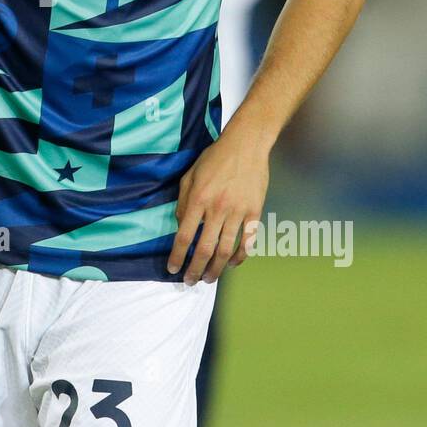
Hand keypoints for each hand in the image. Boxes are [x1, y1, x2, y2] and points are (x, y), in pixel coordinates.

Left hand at [167, 128, 269, 283]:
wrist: (246, 144)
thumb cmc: (214, 158)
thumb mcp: (189, 175)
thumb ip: (183, 201)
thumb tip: (181, 226)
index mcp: (198, 199)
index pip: (183, 236)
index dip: (177, 256)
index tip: (172, 269)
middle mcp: (217, 208)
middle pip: (204, 248)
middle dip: (195, 269)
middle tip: (190, 282)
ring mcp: (238, 211)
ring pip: (225, 249)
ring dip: (216, 268)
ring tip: (209, 279)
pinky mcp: (254, 211)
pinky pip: (247, 240)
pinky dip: (239, 256)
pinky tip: (232, 264)